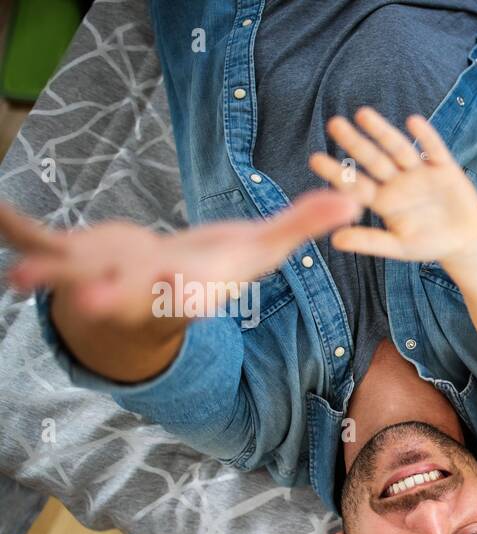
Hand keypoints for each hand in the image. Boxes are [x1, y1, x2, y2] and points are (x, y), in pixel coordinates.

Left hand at [0, 192, 357, 379]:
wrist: (156, 289)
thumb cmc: (211, 269)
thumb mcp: (258, 251)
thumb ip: (301, 225)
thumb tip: (354, 201)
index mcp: (189, 288)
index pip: (188, 294)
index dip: (181, 294)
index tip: (181, 292)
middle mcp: (143, 289)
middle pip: (125, 296)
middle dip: (108, 300)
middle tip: (89, 299)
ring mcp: (103, 274)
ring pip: (71, 278)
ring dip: (46, 278)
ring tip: (17, 280)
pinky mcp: (73, 253)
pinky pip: (37, 240)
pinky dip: (13, 230)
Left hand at [311, 108, 476, 262]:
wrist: (463, 242)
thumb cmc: (428, 244)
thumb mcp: (398, 246)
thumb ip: (369, 241)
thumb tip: (334, 240)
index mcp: (383, 200)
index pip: (356, 183)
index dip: (337, 172)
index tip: (315, 159)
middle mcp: (398, 181)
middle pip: (373, 159)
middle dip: (355, 142)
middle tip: (334, 124)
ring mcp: (420, 172)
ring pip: (399, 149)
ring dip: (382, 132)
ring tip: (363, 115)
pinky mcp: (444, 168)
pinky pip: (434, 150)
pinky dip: (425, 137)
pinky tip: (413, 122)